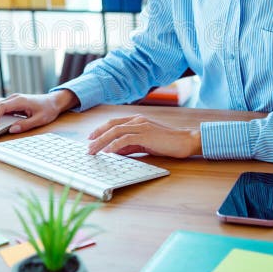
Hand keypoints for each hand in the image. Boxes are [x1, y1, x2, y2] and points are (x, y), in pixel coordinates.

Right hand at [0, 90, 78, 134]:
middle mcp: (14, 98)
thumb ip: (26, 125)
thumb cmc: (48, 109)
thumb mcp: (40, 119)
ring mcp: (13, 100)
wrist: (54, 101)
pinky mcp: (13, 104)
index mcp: (20, 100)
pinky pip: (0, 109)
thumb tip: (12, 129)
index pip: (2, 108)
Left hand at [87, 115, 201, 158]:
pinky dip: (114, 145)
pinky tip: (108, 151)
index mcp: (137, 120)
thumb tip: (115, 150)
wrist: (184, 141)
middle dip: (97, 136)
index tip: (90, 138)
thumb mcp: (144, 143)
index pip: (113, 123)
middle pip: (111, 126)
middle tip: (87, 147)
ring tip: (93, 151)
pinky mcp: (146, 134)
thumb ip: (130, 145)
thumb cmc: (166, 143)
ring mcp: (141, 126)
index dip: (100, 130)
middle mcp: (137, 120)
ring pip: (115, 131)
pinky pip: (125, 139)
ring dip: (102, 142)